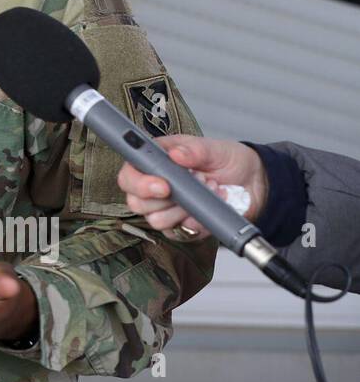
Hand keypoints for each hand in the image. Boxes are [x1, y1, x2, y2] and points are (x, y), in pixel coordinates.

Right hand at [116, 134, 268, 237]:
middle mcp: (154, 188)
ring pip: (157, 220)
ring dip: (186, 207)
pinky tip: (213, 203)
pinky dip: (200, 220)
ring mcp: (167, 210)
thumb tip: (176, 154)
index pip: (128, 178)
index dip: (139, 184)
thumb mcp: (212, 148)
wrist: (252, 181)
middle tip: (193, 183)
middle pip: (136, 204)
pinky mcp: (183, 227)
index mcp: (152, 164)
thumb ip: (194, 150)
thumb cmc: (226, 160)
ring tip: (207, 189)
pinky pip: (182, 232)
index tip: (163, 185)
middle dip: (166, 198)